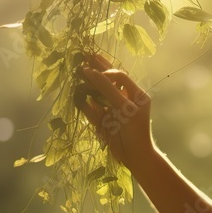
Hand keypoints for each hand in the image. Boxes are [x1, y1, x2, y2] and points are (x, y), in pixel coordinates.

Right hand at [74, 54, 153, 168]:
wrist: (134, 157)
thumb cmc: (135, 131)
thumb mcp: (124, 108)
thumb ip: (108, 90)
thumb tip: (90, 72)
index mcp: (135, 94)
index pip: (119, 76)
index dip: (105, 71)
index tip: (90, 71)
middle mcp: (123, 99)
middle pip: (108, 80)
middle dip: (96, 68)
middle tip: (83, 55)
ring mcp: (112, 109)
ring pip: (97, 93)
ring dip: (88, 84)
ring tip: (77, 71)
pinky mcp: (102, 121)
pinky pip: (91, 109)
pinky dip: (84, 102)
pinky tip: (76, 94)